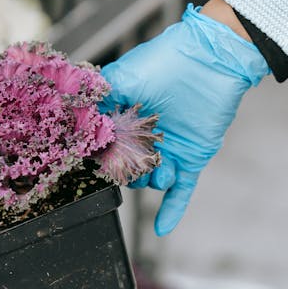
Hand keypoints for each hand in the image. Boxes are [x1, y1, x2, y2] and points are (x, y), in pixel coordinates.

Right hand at [100, 2, 270, 235]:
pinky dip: (172, 210)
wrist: (212, 59)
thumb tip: (75, 118)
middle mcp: (145, 135)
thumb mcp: (125, 76)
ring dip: (149, 182)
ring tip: (157, 167)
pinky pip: (181, 190)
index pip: (105, 145)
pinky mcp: (191, 157)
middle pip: (126, 168)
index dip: (100, 153)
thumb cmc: (167, 61)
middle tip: (128, 162)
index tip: (94, 155)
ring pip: (150, 180)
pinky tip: (162, 230)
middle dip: (125, 171)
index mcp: (126, 115)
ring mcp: (169, 149)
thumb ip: (100, 98)